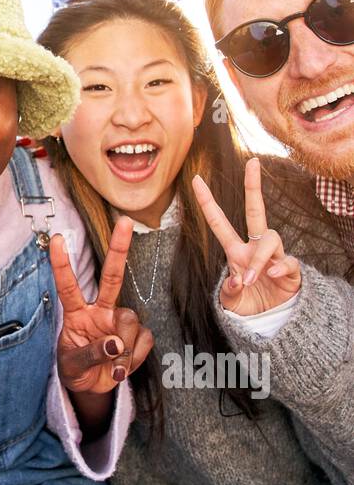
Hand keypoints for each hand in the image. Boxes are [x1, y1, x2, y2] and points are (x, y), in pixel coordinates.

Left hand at [50, 218, 153, 393]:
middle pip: (111, 277)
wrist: (93, 387)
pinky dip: (134, 358)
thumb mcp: (72, 366)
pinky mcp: (137, 336)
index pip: (67, 286)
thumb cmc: (76, 369)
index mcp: (76, 313)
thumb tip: (115, 345)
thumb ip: (90, 355)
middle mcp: (99, 311)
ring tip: (115, 368)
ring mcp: (119, 321)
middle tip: (124, 222)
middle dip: (118, 249)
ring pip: (131, 320)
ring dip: (125, 348)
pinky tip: (123, 367)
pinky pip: (144, 340)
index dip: (61, 264)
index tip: (56, 239)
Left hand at [193, 157, 300, 314]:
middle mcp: (254, 248)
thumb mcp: (231, 303)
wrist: (272, 321)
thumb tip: (237, 279)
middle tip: (253, 162)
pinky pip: (287, 260)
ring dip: (259, 258)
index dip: (207, 202)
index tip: (195, 179)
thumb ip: (229, 293)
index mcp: (235, 252)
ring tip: (251, 279)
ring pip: (269, 239)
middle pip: (255, 211)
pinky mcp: (290, 269)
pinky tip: (271, 275)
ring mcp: (274, 256)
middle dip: (253, 186)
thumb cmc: (249, 304)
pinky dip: (279, 266)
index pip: (219, 223)